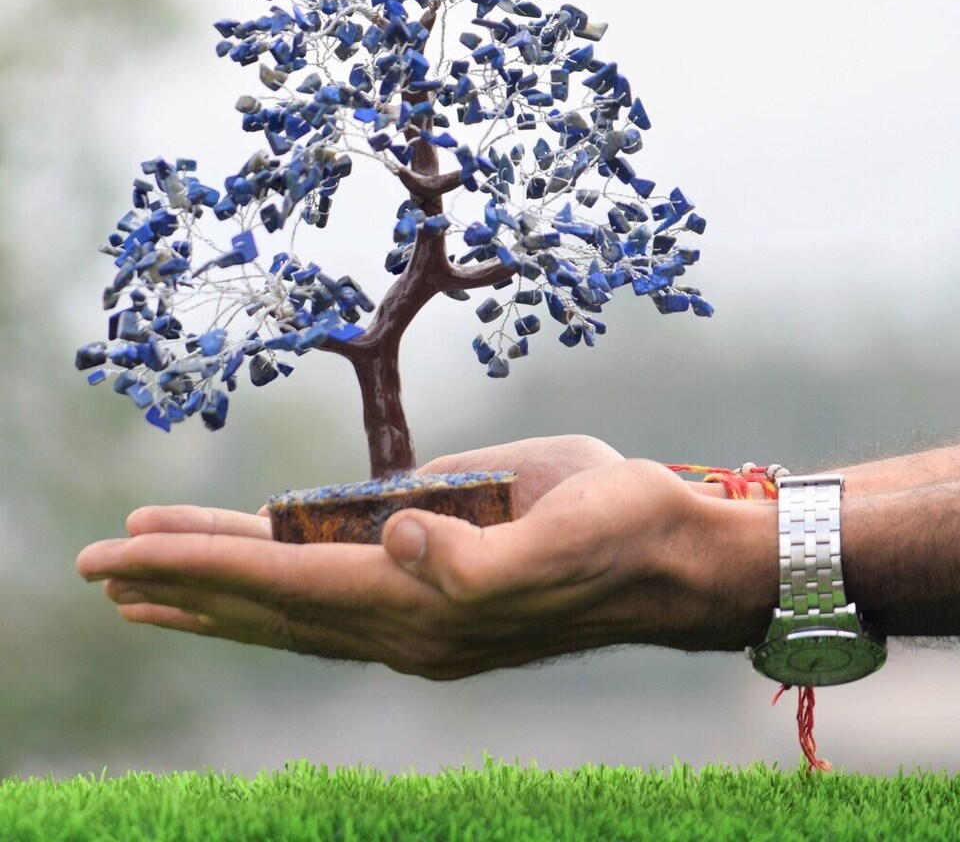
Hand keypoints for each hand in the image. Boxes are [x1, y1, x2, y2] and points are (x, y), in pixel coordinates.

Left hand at [75, 436, 774, 676]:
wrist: (672, 554)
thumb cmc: (624, 531)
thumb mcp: (563, 536)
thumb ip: (476, 556)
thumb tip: (397, 536)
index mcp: (428, 605)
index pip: (289, 584)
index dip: (204, 566)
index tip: (123, 551)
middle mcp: (409, 619)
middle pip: (271, 603)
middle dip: (182, 582)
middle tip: (95, 567)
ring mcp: (420, 607)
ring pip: (293, 602)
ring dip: (217, 587)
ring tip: (146, 577)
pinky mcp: (438, 584)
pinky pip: (333, 586)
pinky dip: (275, 576)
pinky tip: (251, 564)